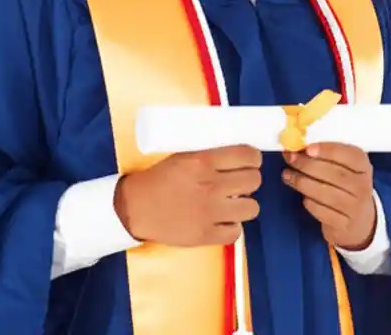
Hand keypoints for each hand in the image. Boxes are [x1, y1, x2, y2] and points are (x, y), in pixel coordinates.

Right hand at [114, 145, 261, 247]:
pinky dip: (231, 227)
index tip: (250, 162)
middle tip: (239, 183)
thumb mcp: (183, 156)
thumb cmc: (159, 180)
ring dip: (243, 205)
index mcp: (203, 161)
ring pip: (251, 207)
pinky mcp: (205, 235)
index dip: (253, 158)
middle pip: (254, 180)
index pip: (247, 155)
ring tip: (231, 203)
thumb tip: (240, 156)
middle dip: (249, 180)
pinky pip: (237, 232)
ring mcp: (209, 212)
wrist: (136, 208)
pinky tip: (221, 220)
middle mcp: (210, 186)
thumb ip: (210, 155)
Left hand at [282, 143, 375, 250]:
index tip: (308, 148)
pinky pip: (321, 211)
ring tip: (288, 174)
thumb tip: (297, 146)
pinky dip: (309, 202)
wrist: (359, 221)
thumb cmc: (346, 187)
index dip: (329, 151)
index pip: (351, 156)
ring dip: (303, 182)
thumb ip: (326, 156)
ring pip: (327, 193)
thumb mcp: (344, 169)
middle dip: (309, 165)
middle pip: (336, 174)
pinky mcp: (343, 225)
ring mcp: (354, 208)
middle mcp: (363, 187)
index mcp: (363, 167)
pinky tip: (302, 195)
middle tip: (291, 158)